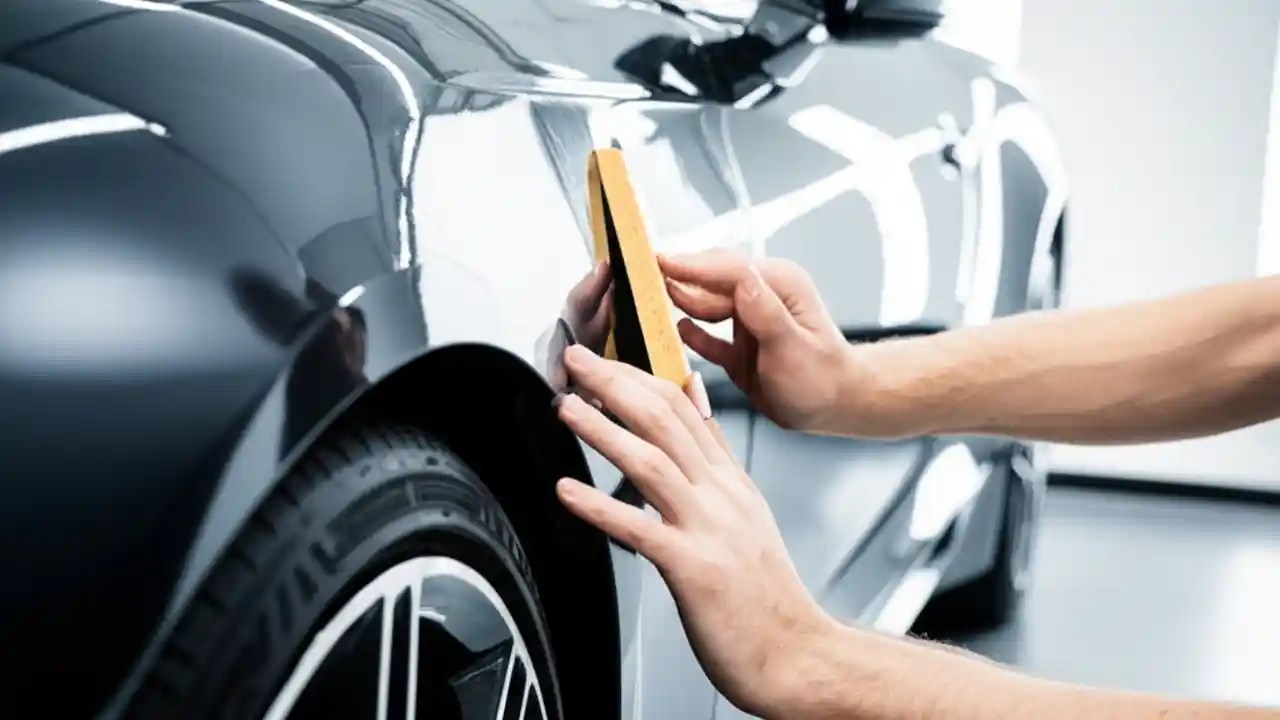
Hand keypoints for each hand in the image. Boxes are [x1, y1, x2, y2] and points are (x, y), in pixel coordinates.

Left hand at [554, 344, 836, 716]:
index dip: (639, 376)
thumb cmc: (766, 594)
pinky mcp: (693, 569)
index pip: (684, 408)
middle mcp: (721, 496)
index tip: (604, 359)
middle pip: (665, 421)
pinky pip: (638, 529)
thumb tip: (696, 405)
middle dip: (615, 383)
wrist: (798, 654)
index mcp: (731, 481)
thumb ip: (718, 458)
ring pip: (651, 462)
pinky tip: (566, 490)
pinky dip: (598, 507)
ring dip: (602, 430)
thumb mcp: (747, 511)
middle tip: (576, 359)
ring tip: (565, 407)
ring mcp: (709, 529)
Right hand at [660, 250, 866, 434]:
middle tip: (638, 276)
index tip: (657, 261)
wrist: (837, 406)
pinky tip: (673, 329)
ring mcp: (748, 319)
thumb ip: (766, 313)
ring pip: (705, 304)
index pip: (727, 267)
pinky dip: (691, 332)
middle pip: (710, 281)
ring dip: (679, 301)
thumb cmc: (823, 379)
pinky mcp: (740, 345)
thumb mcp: (793, 347)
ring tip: (645, 299)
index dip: (691, 264)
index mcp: (778, 285)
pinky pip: (708, 336)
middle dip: (677, 277)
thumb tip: (741, 279)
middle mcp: (761, 296)